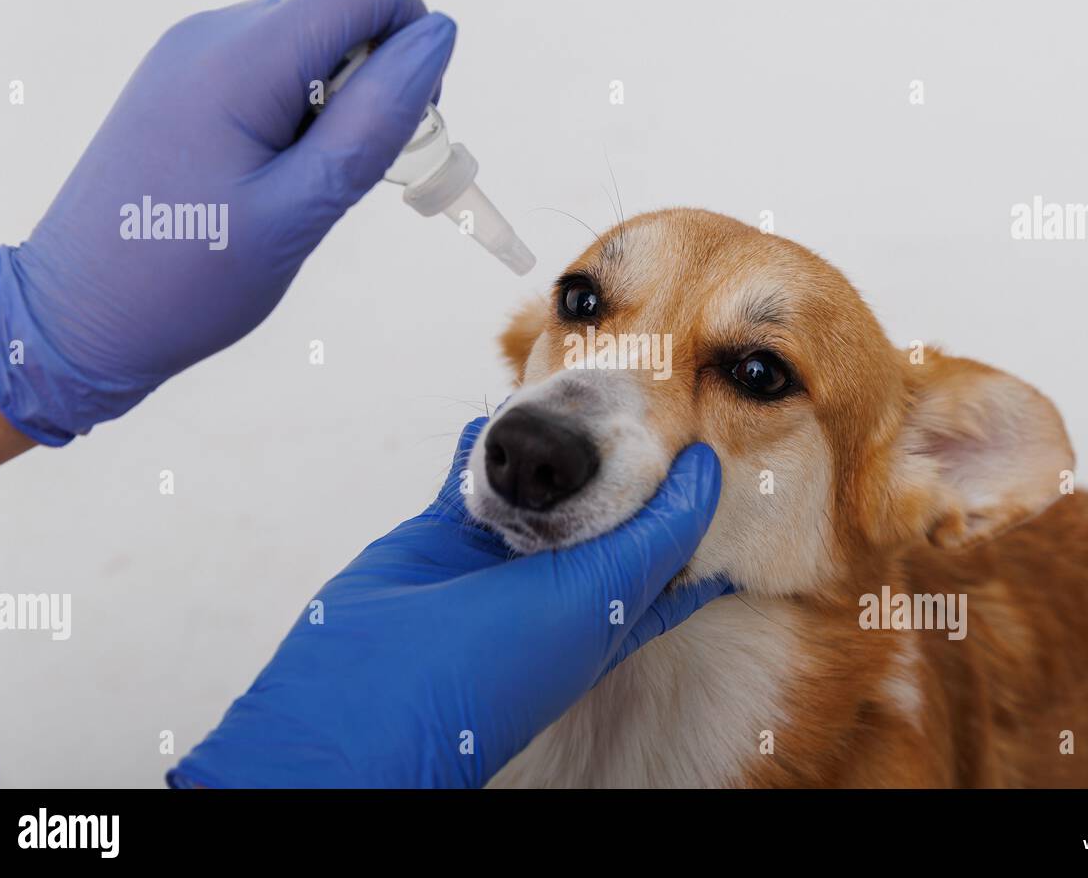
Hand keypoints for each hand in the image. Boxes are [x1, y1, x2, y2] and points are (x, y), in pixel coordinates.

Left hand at [0, 0, 455, 444]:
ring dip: (339, 104)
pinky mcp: (185, 80)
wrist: (78, 316)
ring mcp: (193, 53)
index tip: (401, 127)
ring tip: (307, 188)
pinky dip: (301, 113)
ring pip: (312, 42)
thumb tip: (438, 37)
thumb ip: (374, 121)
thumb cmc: (186, 279)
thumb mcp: (301, 210)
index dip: (413, 44)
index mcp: (242, 59)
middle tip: (351, 178)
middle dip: (377, 83)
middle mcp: (214, 34)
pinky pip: (273, 67)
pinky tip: (277, 179)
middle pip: (342, 11)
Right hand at [168, 419, 727, 787]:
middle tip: (639, 394)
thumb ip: (658, 533)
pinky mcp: (444, 538)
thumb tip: (709, 470)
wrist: (373, 693)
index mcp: (610, 610)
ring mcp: (498, 560)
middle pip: (603, 510)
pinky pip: (472, 480)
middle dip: (620, 461)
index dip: (694, 506)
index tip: (714, 444)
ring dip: (552, 448)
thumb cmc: (503, 660)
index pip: (671, 554)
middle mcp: (559, 584)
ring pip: (539, 488)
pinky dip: (483, 447)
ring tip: (574, 393)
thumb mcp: (606, 595)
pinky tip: (497, 413)